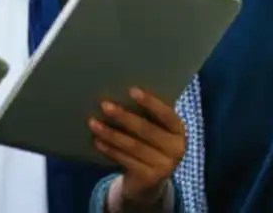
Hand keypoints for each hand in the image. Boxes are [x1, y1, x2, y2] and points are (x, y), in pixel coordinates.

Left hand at [89, 88, 184, 206]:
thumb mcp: (157, 130)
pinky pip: (126, 160)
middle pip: (146, 130)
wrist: (151, 182)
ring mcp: (164, 167)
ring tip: (93, 123)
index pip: (166, 114)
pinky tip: (97, 141)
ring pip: (133, 146)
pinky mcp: (149, 179)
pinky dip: (110, 150)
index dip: (150, 102)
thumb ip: (148, 115)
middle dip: (123, 116)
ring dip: (111, 133)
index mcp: (179, 130)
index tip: (131, 90)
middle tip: (104, 105)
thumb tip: (120, 94)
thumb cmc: (151, 144)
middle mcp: (176, 149)